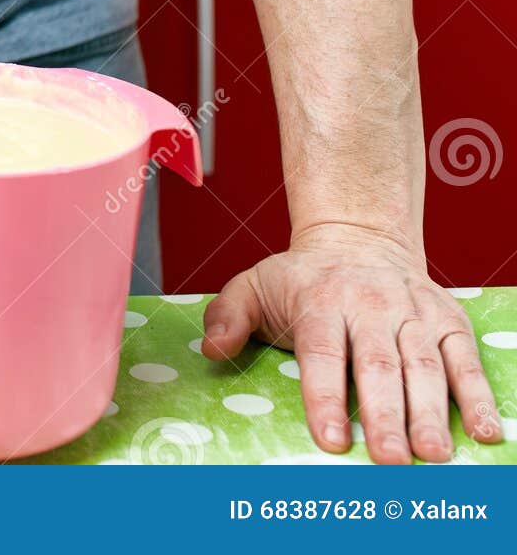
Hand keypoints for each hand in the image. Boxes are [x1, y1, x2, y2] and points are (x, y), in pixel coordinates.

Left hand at [201, 227, 503, 462]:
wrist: (358, 235)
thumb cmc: (303, 278)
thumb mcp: (256, 284)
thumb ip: (229, 315)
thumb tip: (210, 349)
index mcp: (320, 300)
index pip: (322, 353)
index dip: (326, 396)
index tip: (331, 439)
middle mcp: (369, 306)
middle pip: (377, 365)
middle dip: (384, 414)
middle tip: (389, 459)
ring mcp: (411, 312)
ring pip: (424, 365)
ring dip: (430, 412)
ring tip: (433, 455)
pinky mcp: (447, 318)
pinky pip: (464, 358)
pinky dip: (478, 394)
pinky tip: (484, 430)